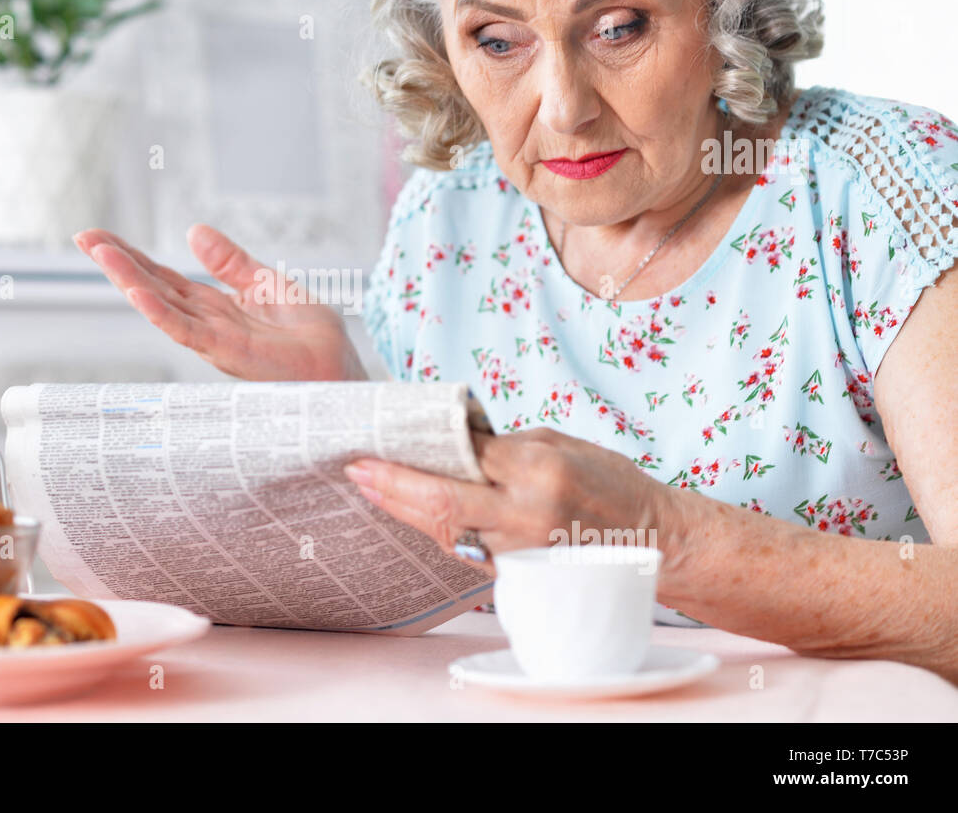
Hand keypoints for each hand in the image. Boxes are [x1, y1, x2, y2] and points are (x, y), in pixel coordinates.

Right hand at [73, 224, 369, 381]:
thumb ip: (233, 263)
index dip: (134, 257)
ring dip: (130, 281)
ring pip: (163, 308)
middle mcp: (209, 326)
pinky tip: (138, 293)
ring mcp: (216, 341)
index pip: (166, 278)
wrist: (344, 374)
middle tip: (82, 237)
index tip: (99, 237)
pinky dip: (161, 313)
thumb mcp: (271, 285)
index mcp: (217, 308)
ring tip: (99, 253)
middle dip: (119, 264)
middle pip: (155, 289)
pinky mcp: (231, 354)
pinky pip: (189, 332)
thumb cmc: (314, 342)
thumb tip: (193, 231)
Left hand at [342, 427, 679, 578]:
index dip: (416, 452)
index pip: (463, 456)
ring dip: (404, 509)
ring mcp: (520, 550)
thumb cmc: (609, 483)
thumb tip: (450, 439)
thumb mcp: (558, 443)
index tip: (381, 443)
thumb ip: (501, 445)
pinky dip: (433, 527)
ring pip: (446, 530)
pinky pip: (463, 548)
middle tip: (357, 470)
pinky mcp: (518, 573)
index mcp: (539, 471)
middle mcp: (525, 514)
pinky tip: (410, 511)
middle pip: (441, 502)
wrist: (654, 539)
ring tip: (372, 487)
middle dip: (392, 486)